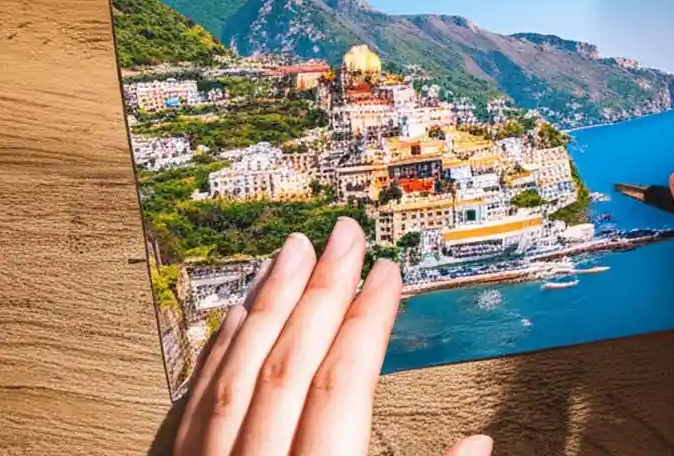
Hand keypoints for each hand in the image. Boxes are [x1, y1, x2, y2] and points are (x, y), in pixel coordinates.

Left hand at [173, 217, 493, 455]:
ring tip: (290, 251)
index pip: (343, 383)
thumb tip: (479, 444)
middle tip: (344, 237)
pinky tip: (237, 313)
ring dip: (268, 304)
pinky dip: (218, 351)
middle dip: (321, 291)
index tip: (387, 274)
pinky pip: (194, 402)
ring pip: (236, 373)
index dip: (369, 322)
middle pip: (289, 364)